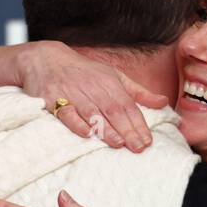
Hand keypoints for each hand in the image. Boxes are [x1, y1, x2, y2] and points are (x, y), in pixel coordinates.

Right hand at [0, 41, 168, 151]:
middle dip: (126, 129)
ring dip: (104, 128)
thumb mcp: (112, 78)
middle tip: (137, 148)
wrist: (42, 58)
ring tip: (117, 144)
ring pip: (90, 111)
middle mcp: (91, 85)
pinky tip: (85, 134)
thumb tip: (163, 103)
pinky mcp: (50, 97)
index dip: (138, 124)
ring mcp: (70, 90)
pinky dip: (74, 122)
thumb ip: (137, 93)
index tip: (147, 142)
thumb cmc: (82, 72)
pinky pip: (63, 111)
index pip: (127, 105)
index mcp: (108, 81)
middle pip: (112, 110)